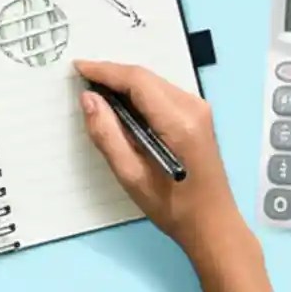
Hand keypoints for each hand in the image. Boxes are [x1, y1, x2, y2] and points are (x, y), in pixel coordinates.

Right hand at [75, 61, 270, 291]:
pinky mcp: (198, 115)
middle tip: (82, 81)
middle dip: (112, 75)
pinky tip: (122, 106)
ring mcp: (199, 109)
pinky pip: (161, 93)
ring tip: (97, 93)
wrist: (213, 224)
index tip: (78, 67)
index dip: (105, 70)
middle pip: (145, 77)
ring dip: (124, 84)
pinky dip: (138, 94)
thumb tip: (88, 98)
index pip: (137, 80)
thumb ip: (107, 134)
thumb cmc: (172, 207)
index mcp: (178, 121)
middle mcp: (193, 106)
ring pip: (153, 83)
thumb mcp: (131, 175)